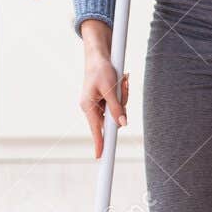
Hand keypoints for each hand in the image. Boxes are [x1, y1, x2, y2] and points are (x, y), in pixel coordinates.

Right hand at [79, 21, 128, 157]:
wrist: (98, 54)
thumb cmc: (101, 69)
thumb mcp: (111, 88)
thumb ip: (117, 107)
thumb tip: (122, 124)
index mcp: (88, 106)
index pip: (95, 130)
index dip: (99, 144)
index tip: (100, 157)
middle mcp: (91, 107)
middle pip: (111, 118)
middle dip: (122, 105)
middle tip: (124, 84)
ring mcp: (98, 103)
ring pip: (116, 110)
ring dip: (123, 96)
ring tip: (122, 79)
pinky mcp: (104, 98)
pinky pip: (117, 103)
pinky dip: (122, 93)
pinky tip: (122, 80)